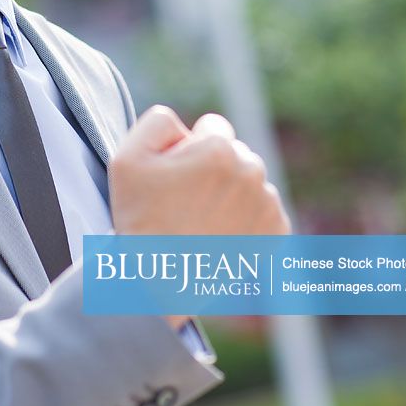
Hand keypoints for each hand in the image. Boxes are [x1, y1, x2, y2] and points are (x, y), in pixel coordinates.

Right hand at [108, 105, 290, 328]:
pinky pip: (263, 207)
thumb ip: (159, 121)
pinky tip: (222, 233)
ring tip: (202, 220)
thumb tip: (188, 127)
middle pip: (233, 152)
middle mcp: (252, 171)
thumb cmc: (141, 220)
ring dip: (230, 191)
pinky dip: (246, 216)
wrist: (161, 284)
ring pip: (247, 179)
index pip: (212, 127)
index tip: (175, 176)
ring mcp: (267, 203)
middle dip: (212, 168)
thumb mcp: (128, 157)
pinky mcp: (277, 231)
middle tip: (185, 201)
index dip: (189, 148)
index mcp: (220, 149)